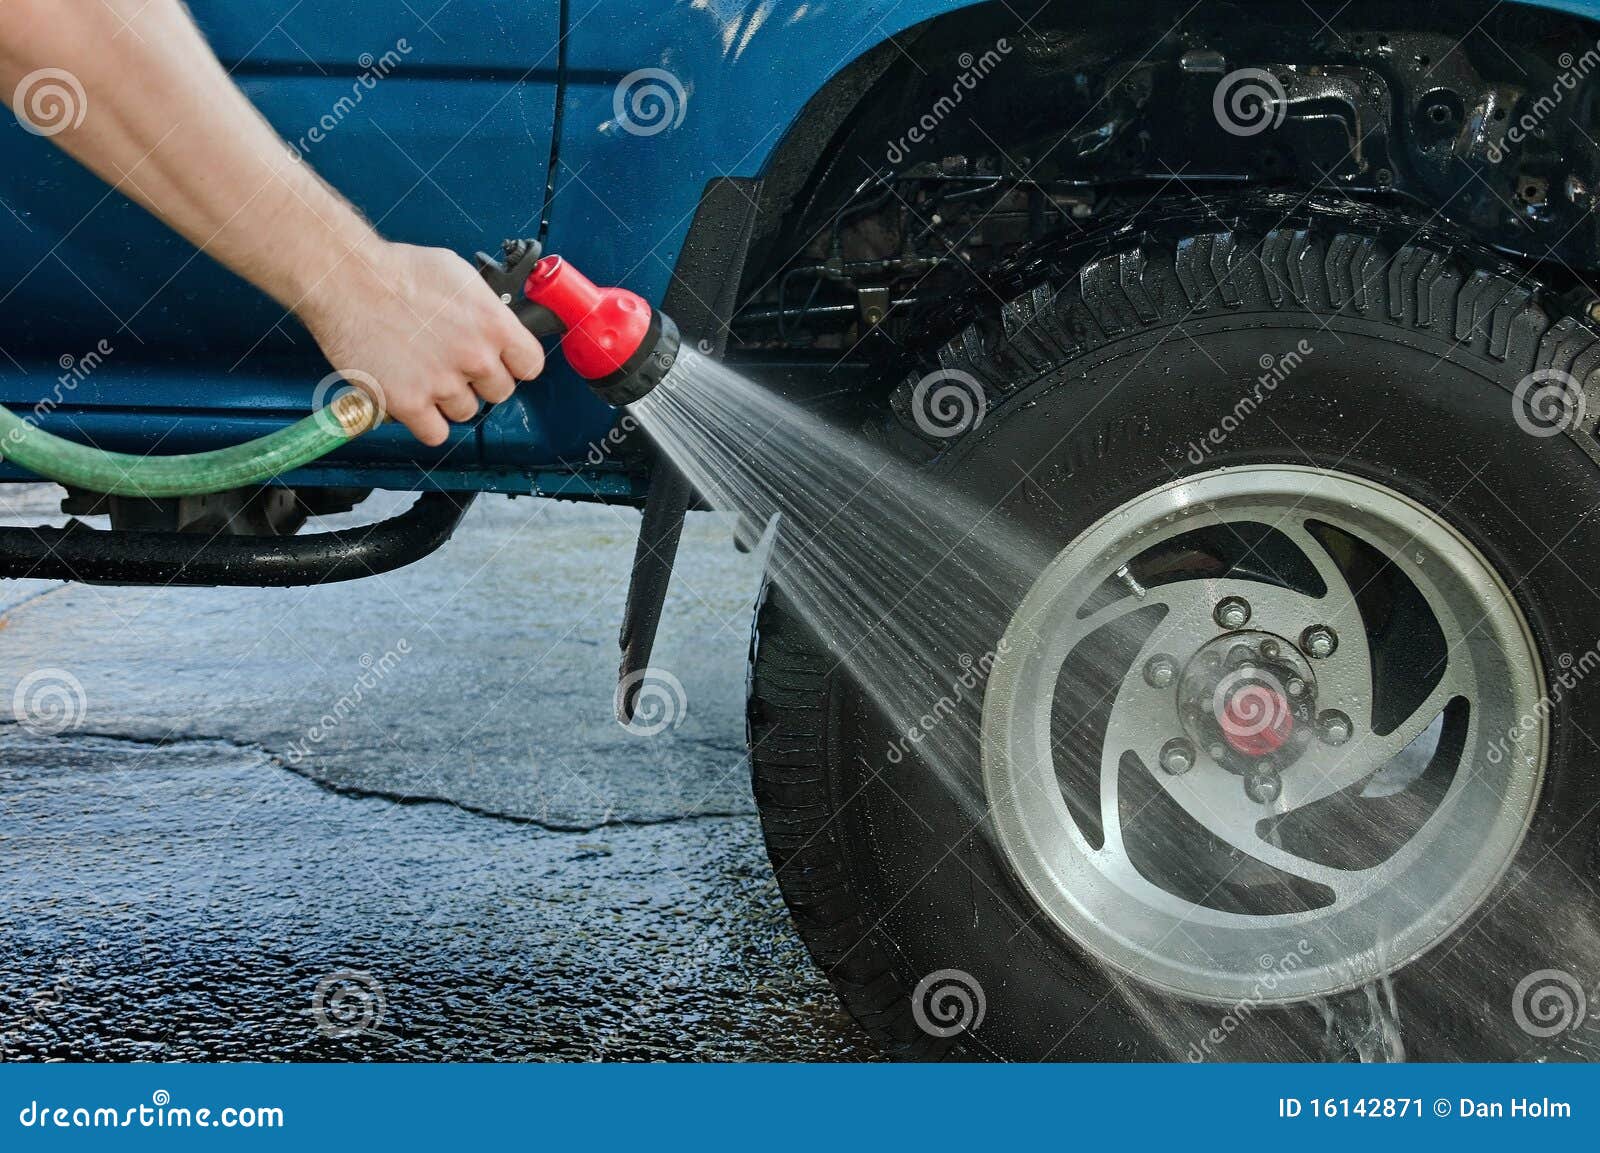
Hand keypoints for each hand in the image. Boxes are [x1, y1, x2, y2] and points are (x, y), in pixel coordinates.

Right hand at [299, 241, 545, 445]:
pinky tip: (415, 401)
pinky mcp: (410, 404)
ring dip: (449, 400)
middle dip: (480, 381)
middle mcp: (475, 357)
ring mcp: (443, 384)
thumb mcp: (460, 277)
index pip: (530, 365)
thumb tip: (495, 325)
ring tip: (425, 375)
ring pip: (466, 412)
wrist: (347, 281)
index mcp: (494, 324)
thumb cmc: (396, 271)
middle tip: (454, 365)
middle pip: (500, 392)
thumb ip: (485, 310)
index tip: (502, 363)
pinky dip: (426, 422)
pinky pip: (435, 433)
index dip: (515, 365)